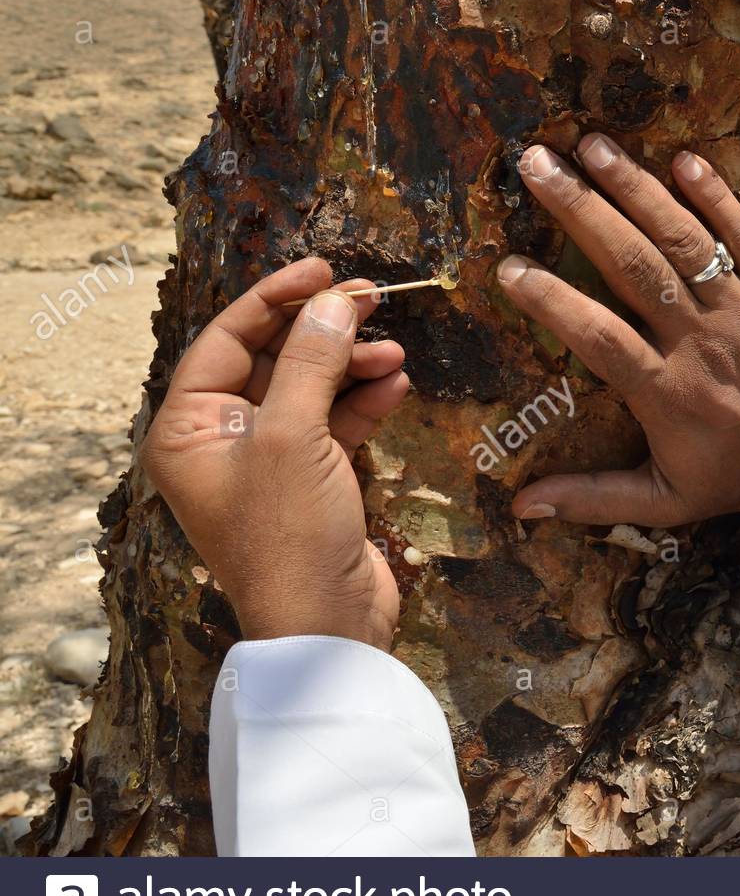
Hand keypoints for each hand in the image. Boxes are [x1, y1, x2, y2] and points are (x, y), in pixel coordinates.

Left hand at [142, 259, 409, 649]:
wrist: (327, 626)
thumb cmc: (289, 534)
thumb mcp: (293, 437)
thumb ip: (313, 363)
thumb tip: (335, 302)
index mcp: (187, 430)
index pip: (227, 340)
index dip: (275, 299)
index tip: (323, 269)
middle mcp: (220, 442)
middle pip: (273, 361)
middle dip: (322, 331)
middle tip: (371, 299)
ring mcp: (268, 464)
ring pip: (310, 391)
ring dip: (352, 367)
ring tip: (395, 349)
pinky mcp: (312, 483)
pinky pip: (335, 426)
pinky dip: (364, 404)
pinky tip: (396, 385)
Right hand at [498, 135, 739, 525]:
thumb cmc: (731, 474)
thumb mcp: (664, 503)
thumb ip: (594, 498)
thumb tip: (520, 508)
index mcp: (667, 393)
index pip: (602, 339)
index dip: (555, 304)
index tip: (509, 269)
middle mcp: (701, 342)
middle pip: (636, 268)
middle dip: (583, 213)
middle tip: (536, 165)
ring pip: (685, 241)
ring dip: (637, 189)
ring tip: (592, 145)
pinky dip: (718, 198)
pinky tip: (683, 159)